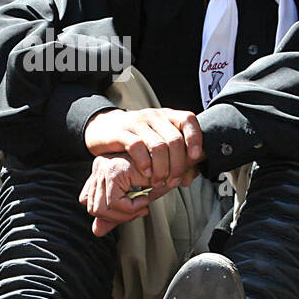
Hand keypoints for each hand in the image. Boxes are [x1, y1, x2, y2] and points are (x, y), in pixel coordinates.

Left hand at [78, 153, 195, 236]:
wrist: (176, 163)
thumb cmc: (158, 178)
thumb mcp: (133, 199)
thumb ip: (114, 214)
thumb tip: (96, 232)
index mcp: (99, 171)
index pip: (90, 204)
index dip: (111, 216)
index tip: (132, 211)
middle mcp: (99, 166)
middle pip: (94, 209)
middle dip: (119, 218)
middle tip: (140, 210)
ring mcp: (105, 167)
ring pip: (103, 209)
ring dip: (127, 214)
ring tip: (143, 204)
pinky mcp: (115, 170)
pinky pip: (117, 204)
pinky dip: (133, 208)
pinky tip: (146, 198)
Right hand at [83, 107, 203, 186]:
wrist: (103, 127)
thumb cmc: (136, 138)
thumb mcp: (157, 142)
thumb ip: (176, 158)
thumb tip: (190, 177)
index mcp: (167, 116)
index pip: (187, 119)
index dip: (195, 138)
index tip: (195, 157)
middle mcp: (154, 116)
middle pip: (174, 139)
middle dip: (178, 165)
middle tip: (174, 181)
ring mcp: (137, 123)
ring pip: (158, 145)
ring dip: (162, 168)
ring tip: (159, 182)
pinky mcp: (122, 132)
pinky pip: (137, 147)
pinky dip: (144, 163)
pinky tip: (146, 173)